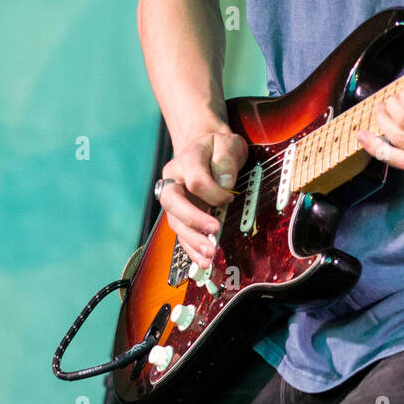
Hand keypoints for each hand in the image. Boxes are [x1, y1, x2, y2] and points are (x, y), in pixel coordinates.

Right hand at [157, 128, 247, 268]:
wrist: (204, 147)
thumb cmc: (217, 148)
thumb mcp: (228, 143)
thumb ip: (226, 160)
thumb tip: (225, 183)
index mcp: (186, 160)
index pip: (195, 180)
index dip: (214, 192)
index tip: (230, 196)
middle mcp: (174, 180)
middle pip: (173, 202)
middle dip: (193, 220)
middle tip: (213, 231)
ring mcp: (174, 198)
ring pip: (175, 221)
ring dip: (192, 240)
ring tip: (210, 254)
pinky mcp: (179, 213)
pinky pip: (180, 233)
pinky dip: (190, 249)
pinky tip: (202, 261)